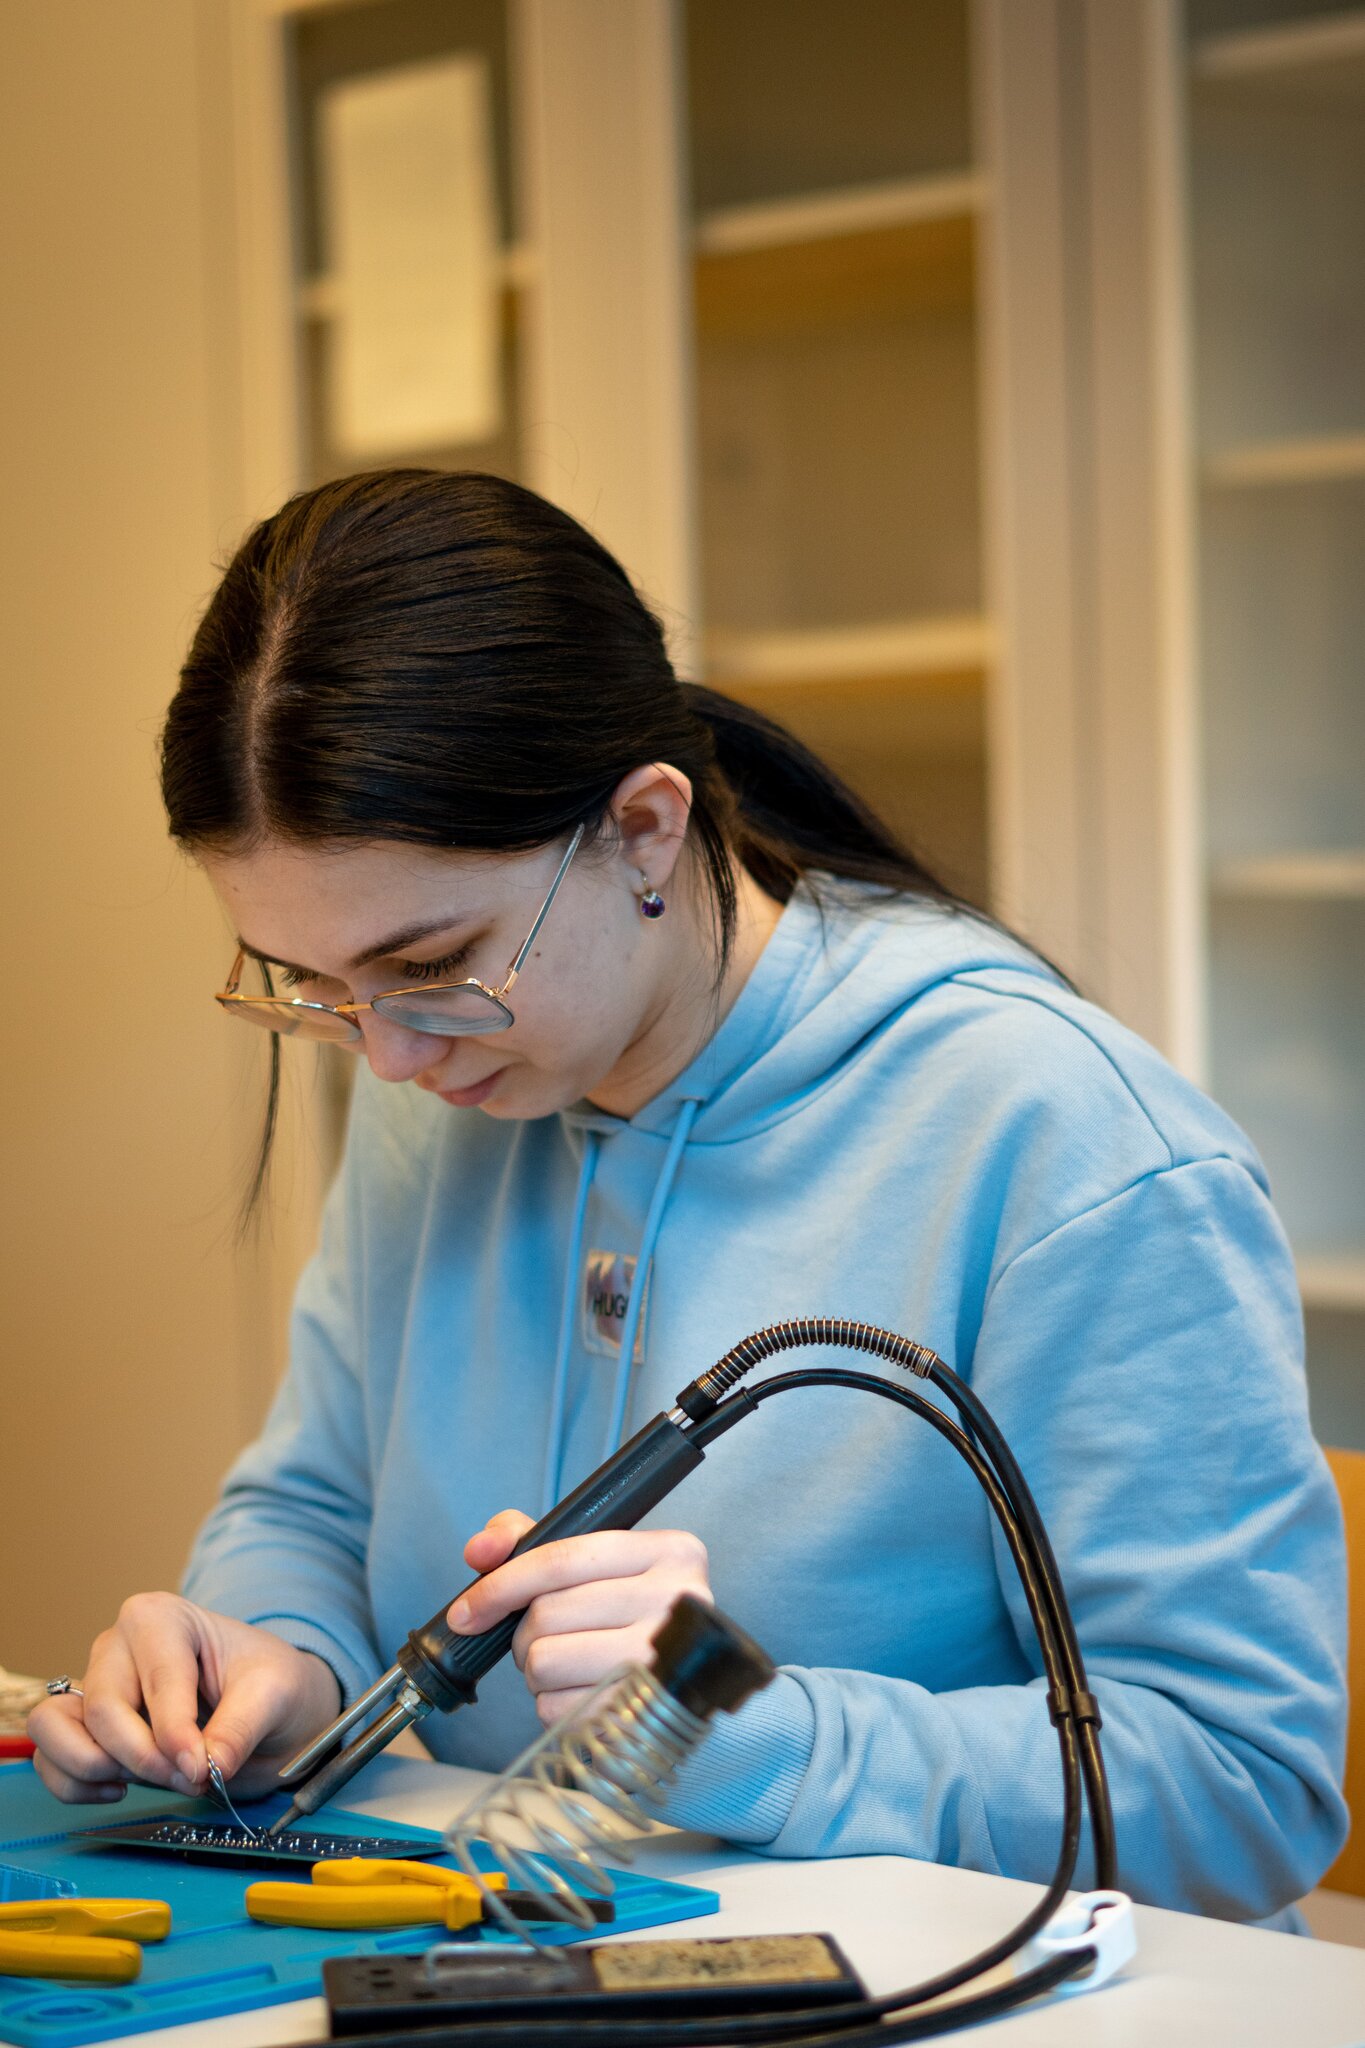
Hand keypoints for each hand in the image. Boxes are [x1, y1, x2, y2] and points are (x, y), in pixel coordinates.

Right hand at [26, 1594, 341, 1802]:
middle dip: (142, 1758)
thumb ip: (240, 1729)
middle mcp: (118, 1646)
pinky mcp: (83, 1726)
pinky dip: (73, 1785)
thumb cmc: (268, 1683)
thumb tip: (204, 1767)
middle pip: (102, 1708)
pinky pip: (49, 1757)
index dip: (174, 1731)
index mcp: (163, 1618)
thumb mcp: (274, 1695)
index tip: (201, 1769)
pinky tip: (120, 1788)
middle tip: (189, 1779)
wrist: (267, 1705)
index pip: (155, 1679)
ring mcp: (94, 1685)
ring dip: (92, 1768)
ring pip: (53, 1727)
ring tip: (144, 1780)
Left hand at [453, 1512, 712, 1726]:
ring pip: (546, 1660)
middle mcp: (678, 1601)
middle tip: (544, 1641)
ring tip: (566, 1666)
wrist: (682, 1689)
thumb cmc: (625, 1618)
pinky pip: (557, 1709)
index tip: (467, 1611)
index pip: (562, 1558)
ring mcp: (665, 1661)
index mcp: (669, 1552)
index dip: (502, 1583)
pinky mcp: (644, 1714)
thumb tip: (480, 1551)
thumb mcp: (591, 1566)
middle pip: (549, 1613)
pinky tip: (579, 1694)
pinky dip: (552, 1705)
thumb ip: (528, 1543)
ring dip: (537, 1670)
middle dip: (526, 1634)